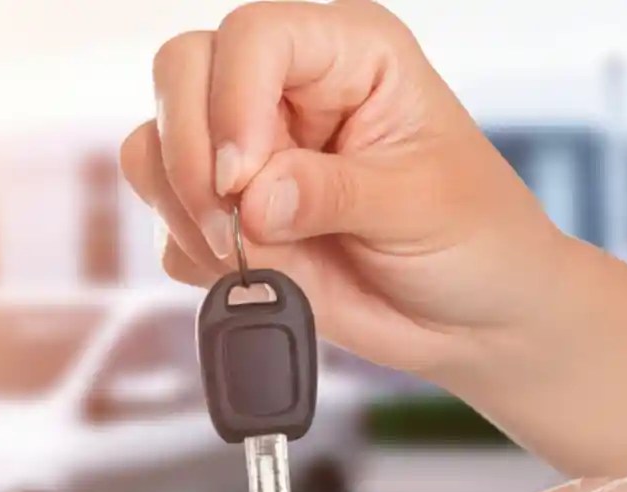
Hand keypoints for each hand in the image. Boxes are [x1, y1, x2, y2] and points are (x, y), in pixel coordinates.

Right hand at [124, 0, 626, 478]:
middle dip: (190, 156)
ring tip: (251, 255)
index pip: (252, 36)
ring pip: (152, 145)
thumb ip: (333, 193)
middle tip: (235, 224)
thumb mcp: (420, 206)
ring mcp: (244, 150)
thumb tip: (252, 198)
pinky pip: (162, 221)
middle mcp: (282, 88)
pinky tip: (256, 274)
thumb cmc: (474, 240)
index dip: (233, 101)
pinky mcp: (220, 213)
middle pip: (180, 71)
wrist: (470, 320)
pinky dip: (194, 255)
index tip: (245, 180)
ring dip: (185, 210)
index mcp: (346, 53)